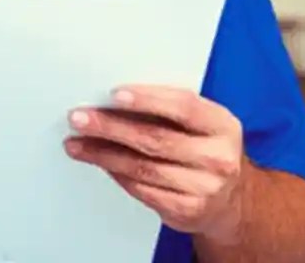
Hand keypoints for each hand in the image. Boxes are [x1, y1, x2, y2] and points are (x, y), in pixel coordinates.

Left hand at [64, 85, 246, 242]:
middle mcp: (218, 158)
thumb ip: (167, 108)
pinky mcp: (187, 210)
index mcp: (223, 126)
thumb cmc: (202, 149)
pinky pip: (142, 190)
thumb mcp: (200, 124)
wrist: (229, 199)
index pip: (184, 107)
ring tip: (76, 143)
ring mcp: (205, 188)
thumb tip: (111, 99)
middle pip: (156, 139)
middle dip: (111, 127)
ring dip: (103, 154)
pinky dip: (116, 174)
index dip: (147, 99)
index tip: (114, 94)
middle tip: (79, 118)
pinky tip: (99, 162)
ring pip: (143, 167)